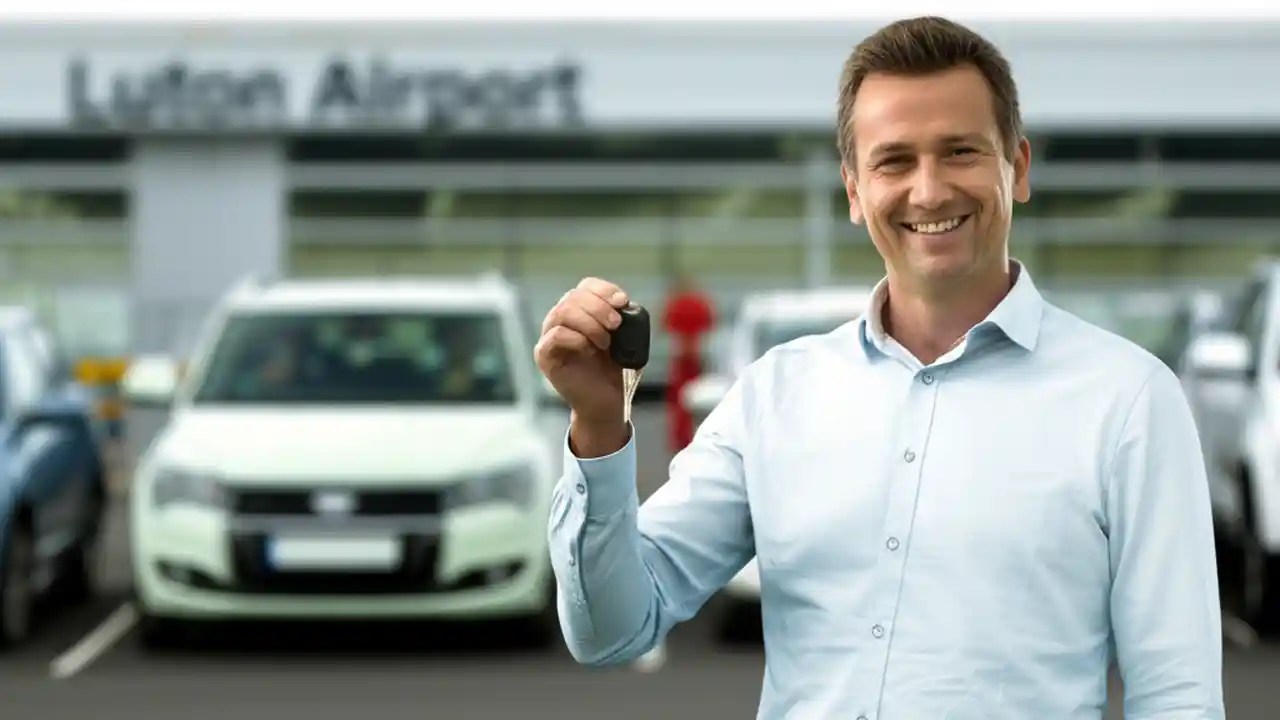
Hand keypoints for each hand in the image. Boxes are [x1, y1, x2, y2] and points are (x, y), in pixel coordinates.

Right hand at [535, 277, 631, 453]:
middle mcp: (561, 320)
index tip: (623, 301)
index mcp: (580, 311)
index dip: (604, 290)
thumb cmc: (613, 370)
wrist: (606, 402)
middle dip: (599, 307)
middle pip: (573, 297)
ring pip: (563, 312)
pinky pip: (556, 336)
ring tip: (606, 341)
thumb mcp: (624, 339)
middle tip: (616, 324)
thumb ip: (622, 318)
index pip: (585, 286)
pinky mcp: (545, 355)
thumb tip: (624, 304)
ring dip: (589, 323)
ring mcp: (550, 337)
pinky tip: (590, 349)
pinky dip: (577, 339)